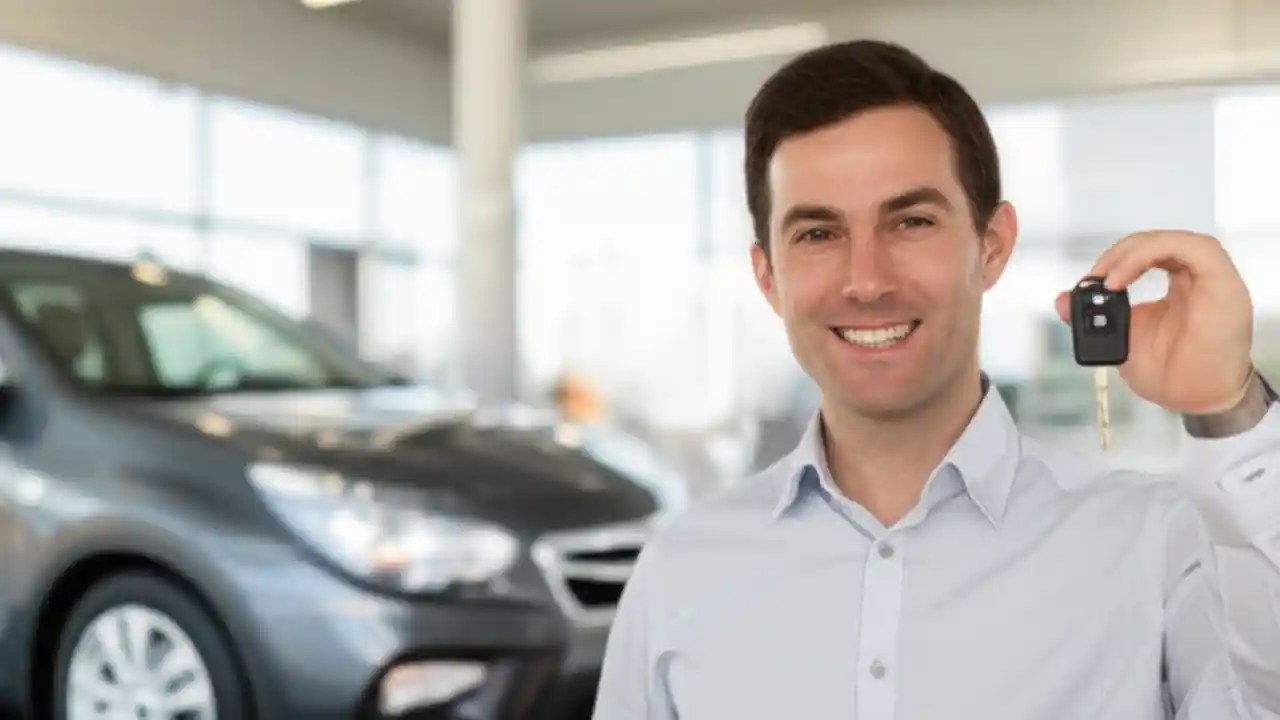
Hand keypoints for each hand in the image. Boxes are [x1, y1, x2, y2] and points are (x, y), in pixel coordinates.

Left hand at [1055, 231, 1254, 414]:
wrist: (1195, 401)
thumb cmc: (1171, 373)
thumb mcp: (1123, 339)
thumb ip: (1094, 317)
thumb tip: (1061, 300)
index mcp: (1180, 284)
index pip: (1150, 251)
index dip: (1117, 258)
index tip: (1091, 281)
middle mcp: (1198, 277)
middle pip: (1159, 241)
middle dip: (1119, 253)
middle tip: (1094, 278)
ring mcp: (1213, 279)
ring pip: (1174, 239)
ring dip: (1133, 252)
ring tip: (1107, 280)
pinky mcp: (1222, 283)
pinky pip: (1193, 247)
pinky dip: (1150, 255)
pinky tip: (1122, 281)